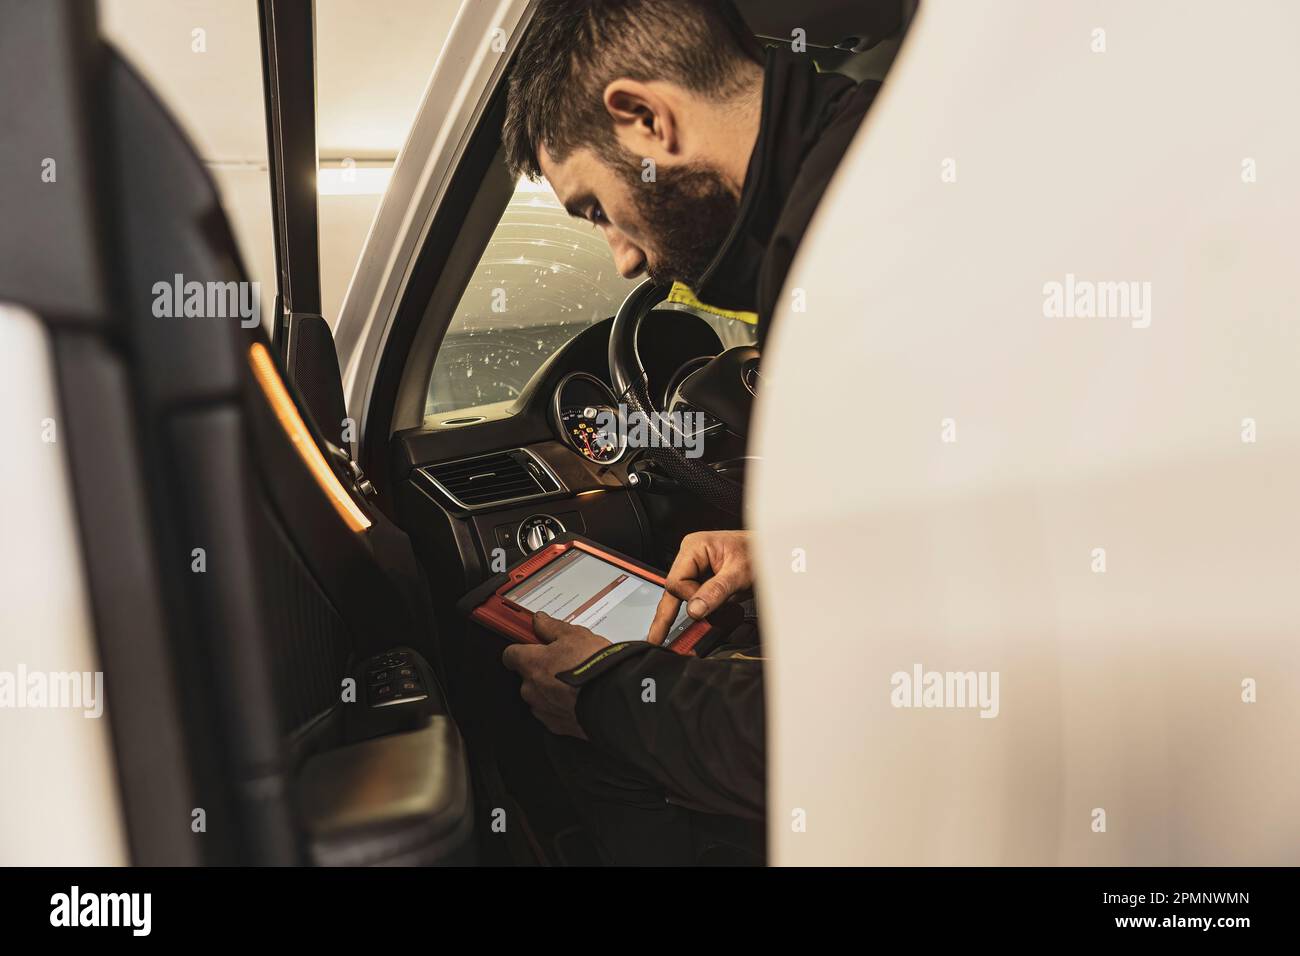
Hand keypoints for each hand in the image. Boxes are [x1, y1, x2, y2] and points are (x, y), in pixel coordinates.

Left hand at [501, 611, 609, 737]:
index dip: (521, 648)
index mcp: (532, 664)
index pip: (510, 654)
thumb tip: (539, 621)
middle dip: (542, 669)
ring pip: (540, 695)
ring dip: (552, 688)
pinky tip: (579, 697)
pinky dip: (562, 705)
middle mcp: (531, 689)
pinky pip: (553, 712)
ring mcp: (543, 709)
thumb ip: (551, 627)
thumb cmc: (595, 668)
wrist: (613, 701)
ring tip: (575, 681)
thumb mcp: (575, 635)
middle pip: (527, 676)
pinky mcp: (556, 726)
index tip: (531, 645)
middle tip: (564, 662)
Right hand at [647, 530, 752, 644]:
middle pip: (673, 590)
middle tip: (655, 637)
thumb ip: (715, 591)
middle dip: (667, 614)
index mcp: (694, 547)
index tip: (707, 605)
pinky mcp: (704, 579)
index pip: (677, 581)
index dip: (690, 597)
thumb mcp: (739, 574)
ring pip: (682, 597)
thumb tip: (694, 609)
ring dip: (692, 612)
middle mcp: (691, 556)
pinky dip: (699, 611)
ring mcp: (697, 568)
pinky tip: (697, 622)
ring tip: (670, 633)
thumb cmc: (760, 553)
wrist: (774, 553)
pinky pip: (694, 599)